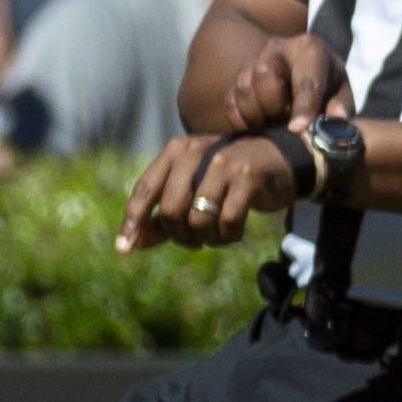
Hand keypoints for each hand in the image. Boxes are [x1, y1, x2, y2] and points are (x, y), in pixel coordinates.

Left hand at [121, 129, 297, 250]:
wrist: (278, 161)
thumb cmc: (225, 179)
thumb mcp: (190, 189)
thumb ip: (160, 217)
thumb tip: (130, 246)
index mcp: (175, 151)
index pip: (144, 190)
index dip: (132, 223)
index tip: (123, 249)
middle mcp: (195, 152)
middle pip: (170, 210)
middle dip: (179, 235)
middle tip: (193, 240)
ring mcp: (223, 164)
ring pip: (197, 219)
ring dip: (206, 238)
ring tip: (216, 234)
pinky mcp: (248, 178)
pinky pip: (227, 223)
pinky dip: (228, 236)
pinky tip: (234, 231)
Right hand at [218, 31, 350, 136]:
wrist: (294, 72)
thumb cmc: (324, 84)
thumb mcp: (340, 90)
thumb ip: (341, 105)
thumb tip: (336, 118)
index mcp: (310, 48)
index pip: (305, 78)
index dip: (303, 105)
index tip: (298, 129)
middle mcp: (277, 47)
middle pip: (264, 75)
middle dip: (276, 106)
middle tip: (289, 119)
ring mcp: (251, 61)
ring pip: (244, 92)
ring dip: (260, 117)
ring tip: (277, 121)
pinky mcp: (235, 80)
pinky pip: (231, 105)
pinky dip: (244, 121)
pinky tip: (262, 122)